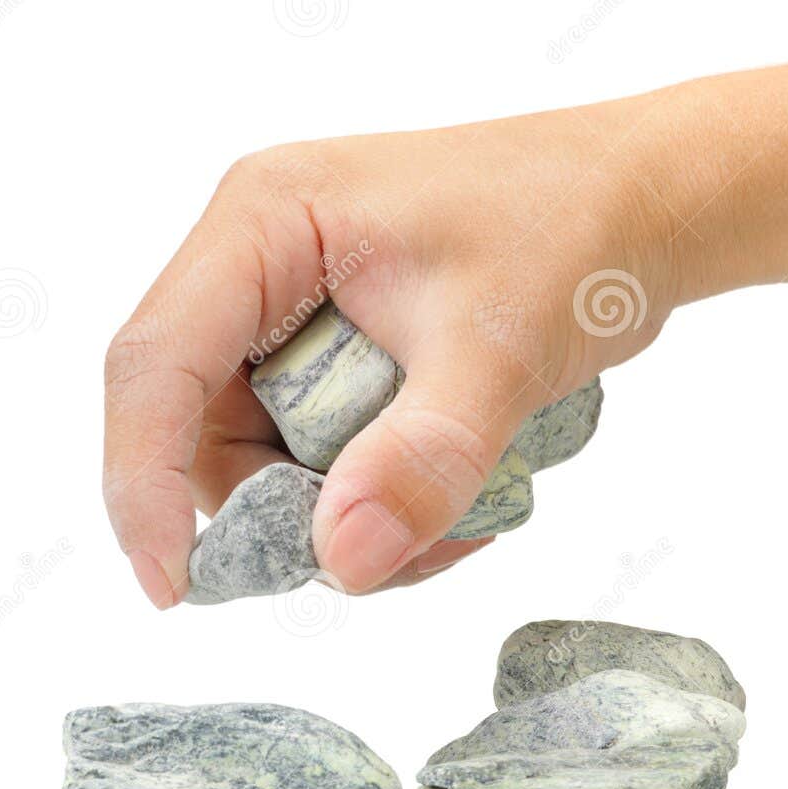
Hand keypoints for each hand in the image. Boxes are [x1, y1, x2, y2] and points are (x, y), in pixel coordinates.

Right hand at [104, 99, 685, 604]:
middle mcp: (260, 259)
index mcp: (266, 221)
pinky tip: (452, 497)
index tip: (171, 586)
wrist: (646, 202)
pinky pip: (314, 446)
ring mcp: (296, 304)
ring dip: (335, 511)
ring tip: (447, 519)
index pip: (154, 363)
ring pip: (260, 448)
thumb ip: (420, 458)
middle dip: (276, 509)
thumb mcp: (499, 351)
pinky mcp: (336, 343)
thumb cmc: (575, 232)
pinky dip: (369, 492)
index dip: (141, 483)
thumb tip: (338, 564)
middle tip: (377, 553)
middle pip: (201, 423)